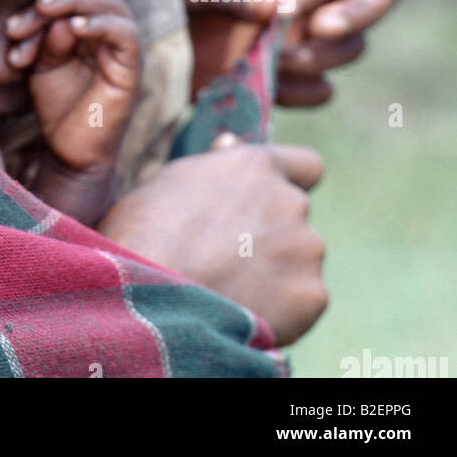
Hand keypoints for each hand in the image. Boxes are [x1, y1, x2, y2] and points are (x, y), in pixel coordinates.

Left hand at [5, 0, 140, 172]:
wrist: (68, 152)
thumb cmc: (57, 105)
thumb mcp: (42, 65)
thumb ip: (48, 39)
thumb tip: (59, 17)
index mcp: (90, 30)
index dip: (44, 5)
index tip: (13, 25)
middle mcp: (110, 35)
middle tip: (34, 7)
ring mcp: (123, 51)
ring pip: (112, 6)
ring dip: (77, 2)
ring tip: (46, 9)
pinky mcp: (130, 69)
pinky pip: (125, 35)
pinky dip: (101, 24)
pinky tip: (75, 27)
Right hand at [97, 135, 326, 345]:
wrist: (155, 305)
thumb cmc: (144, 237)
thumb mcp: (168, 183)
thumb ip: (212, 165)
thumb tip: (231, 143)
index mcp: (255, 166)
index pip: (307, 165)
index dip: (290, 183)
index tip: (270, 202)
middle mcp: (289, 200)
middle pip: (295, 217)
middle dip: (272, 233)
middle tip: (230, 258)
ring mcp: (306, 248)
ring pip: (300, 259)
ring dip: (278, 271)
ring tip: (232, 290)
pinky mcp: (312, 295)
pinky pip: (303, 301)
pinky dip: (284, 311)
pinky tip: (246, 313)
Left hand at [174, 0, 398, 104]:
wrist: (140, 43)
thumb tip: (277, 6)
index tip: (288, 11)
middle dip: (360, 14)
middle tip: (322, 31)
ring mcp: (302, 32)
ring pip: (352, 45)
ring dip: (321, 58)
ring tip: (275, 61)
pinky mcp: (290, 73)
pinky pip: (321, 89)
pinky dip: (300, 91)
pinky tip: (264, 85)